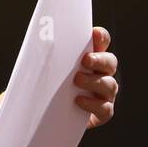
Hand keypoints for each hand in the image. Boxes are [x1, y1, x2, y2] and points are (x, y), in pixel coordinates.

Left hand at [0, 25, 118, 128]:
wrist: (46, 113)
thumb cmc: (47, 86)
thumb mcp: (46, 69)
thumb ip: (48, 56)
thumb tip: (37, 42)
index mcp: (89, 58)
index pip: (101, 42)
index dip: (100, 37)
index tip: (93, 33)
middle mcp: (101, 74)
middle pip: (110, 62)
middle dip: (100, 59)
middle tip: (85, 60)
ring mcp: (104, 94)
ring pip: (110, 85)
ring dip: (94, 81)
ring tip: (77, 80)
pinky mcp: (101, 112)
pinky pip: (105, 108)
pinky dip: (93, 104)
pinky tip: (79, 101)